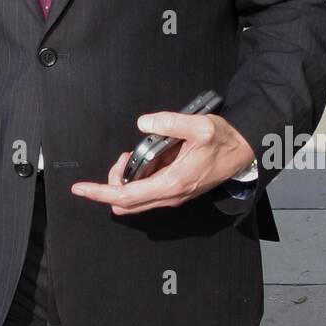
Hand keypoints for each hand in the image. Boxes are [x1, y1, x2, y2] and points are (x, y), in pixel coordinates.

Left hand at [71, 110, 253, 214]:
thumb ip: (169, 122)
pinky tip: (143, 160)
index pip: (126, 196)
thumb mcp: (199, 125)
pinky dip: (137, 179)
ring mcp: (173, 195)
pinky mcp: (175, 191)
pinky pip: (146, 192)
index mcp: (172, 183)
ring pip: (135, 200)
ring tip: (132, 156)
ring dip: (125, 181)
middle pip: (126, 202)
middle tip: (122, 158)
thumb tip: (143, 124)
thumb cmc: (224, 141)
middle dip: (112, 184)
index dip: (100, 192)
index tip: (81, 188)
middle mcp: (171, 195)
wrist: (243, 152)